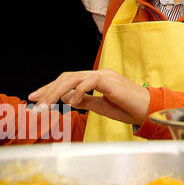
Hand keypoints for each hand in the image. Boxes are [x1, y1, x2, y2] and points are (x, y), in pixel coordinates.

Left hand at [29, 70, 150, 126]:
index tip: (35, 99)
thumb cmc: (128, 109)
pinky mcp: (111, 81)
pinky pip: (89, 82)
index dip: (50, 89)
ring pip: (74, 78)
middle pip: (67, 77)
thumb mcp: (101, 106)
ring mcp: (105, 76)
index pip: (69, 80)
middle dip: (48, 90)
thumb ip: (85, 101)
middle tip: (36, 104)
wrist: (148, 110)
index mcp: (97, 79)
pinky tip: (72, 103)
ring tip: (47, 105)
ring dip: (57, 92)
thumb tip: (67, 99)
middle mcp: (100, 74)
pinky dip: (78, 92)